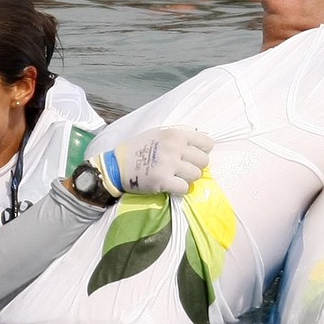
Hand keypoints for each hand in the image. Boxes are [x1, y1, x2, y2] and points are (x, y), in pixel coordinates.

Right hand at [92, 126, 213, 196]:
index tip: (193, 156)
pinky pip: (184, 188)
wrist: (116, 165)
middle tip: (183, 169)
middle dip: (195, 166)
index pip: (207, 143)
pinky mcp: (163, 180)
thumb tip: (201, 141)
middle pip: (203, 161)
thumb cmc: (138, 148)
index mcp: (175, 134)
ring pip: (196, 175)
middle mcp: (174, 147)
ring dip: (187, 178)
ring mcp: (169, 164)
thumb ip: (179, 136)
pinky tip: (170, 186)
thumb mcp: (158, 133)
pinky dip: (179, 189)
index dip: (202, 151)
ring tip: (176, 177)